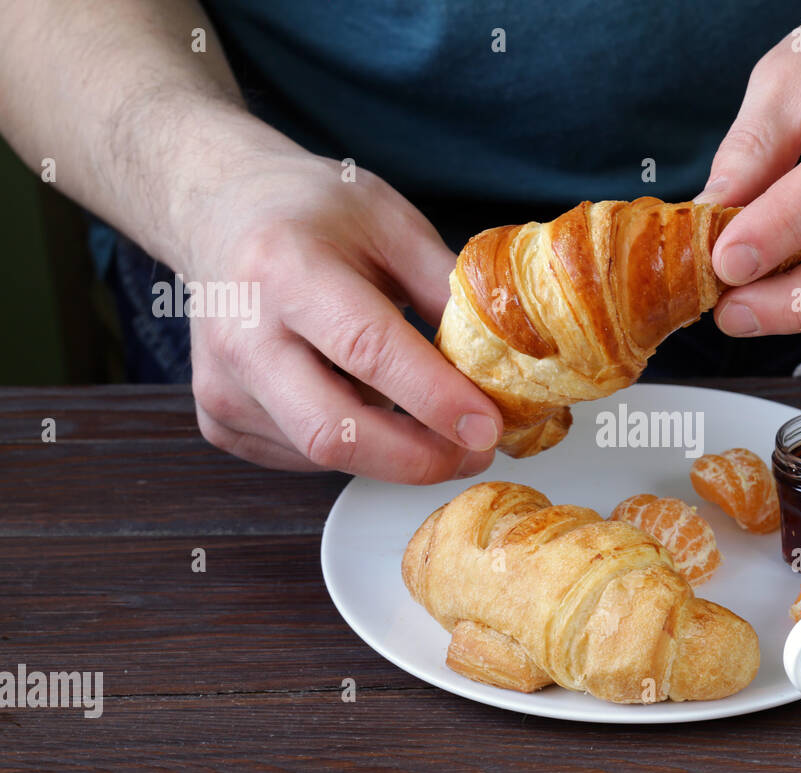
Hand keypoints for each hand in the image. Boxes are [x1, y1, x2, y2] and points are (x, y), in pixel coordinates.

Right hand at [183, 147, 502, 482]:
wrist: (219, 209)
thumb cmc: (311, 211)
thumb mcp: (392, 223)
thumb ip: (446, 290)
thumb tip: (503, 361)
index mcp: (286, 268)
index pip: (367, 349)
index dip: (435, 398)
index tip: (490, 426)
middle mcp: (242, 334)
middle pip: (334, 433)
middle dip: (420, 458)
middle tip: (476, 449)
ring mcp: (221, 384)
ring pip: (326, 454)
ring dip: (394, 448)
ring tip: (424, 409)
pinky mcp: (219, 419)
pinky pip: (305, 457)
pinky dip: (355, 443)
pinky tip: (364, 399)